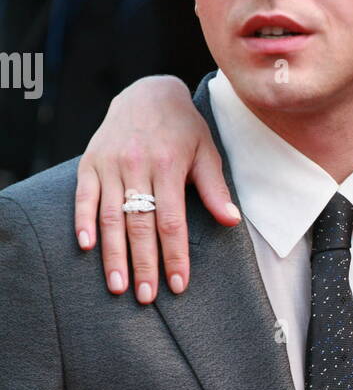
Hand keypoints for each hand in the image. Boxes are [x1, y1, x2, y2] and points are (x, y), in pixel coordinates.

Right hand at [75, 76, 240, 301]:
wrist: (147, 92)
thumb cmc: (183, 128)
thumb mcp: (206, 152)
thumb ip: (214, 189)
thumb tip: (231, 221)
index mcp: (169, 165)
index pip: (172, 221)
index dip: (174, 255)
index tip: (178, 285)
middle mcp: (137, 165)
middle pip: (140, 224)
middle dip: (143, 264)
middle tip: (145, 298)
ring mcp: (110, 164)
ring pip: (111, 215)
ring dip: (113, 254)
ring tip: (117, 286)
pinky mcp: (90, 162)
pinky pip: (83, 196)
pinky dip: (83, 221)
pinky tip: (86, 247)